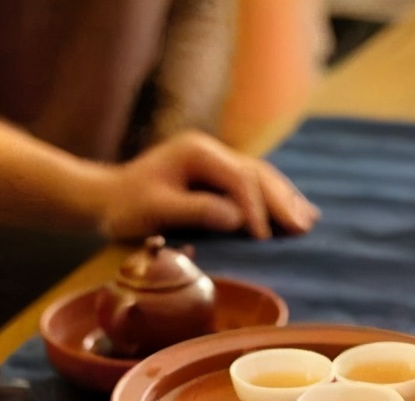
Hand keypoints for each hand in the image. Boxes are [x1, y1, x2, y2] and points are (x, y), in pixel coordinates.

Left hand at [100, 131, 319, 240]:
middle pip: (257, 173)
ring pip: (259, 176)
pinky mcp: (215, 175)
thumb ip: (196, 211)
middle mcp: (210, 150)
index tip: (265, 238)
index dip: (255, 208)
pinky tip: (292, 211)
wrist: (105, 199)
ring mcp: (214, 160)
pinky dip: (273, 199)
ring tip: (308, 221)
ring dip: (284, 199)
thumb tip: (237, 219)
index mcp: (196, 152)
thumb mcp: (155, 210)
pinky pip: (251, 185)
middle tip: (304, 227)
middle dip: (282, 201)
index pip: (238, 178)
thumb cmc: (124, 208)